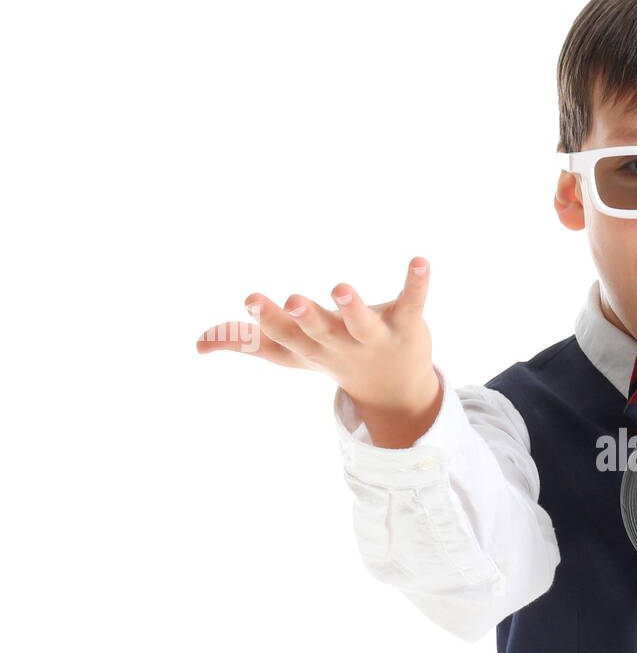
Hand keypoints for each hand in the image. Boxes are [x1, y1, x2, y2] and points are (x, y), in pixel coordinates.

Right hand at [196, 256, 442, 445]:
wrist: (394, 390)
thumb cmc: (332, 358)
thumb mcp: (291, 354)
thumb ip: (247, 342)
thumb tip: (199, 342)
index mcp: (309, 348)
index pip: (284, 336)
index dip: (268, 319)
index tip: (251, 298)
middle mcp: (339, 345)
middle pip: (319, 332)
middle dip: (305, 317)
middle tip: (292, 300)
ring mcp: (374, 337)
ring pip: (361, 323)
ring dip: (352, 307)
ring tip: (341, 288)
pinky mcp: (406, 325)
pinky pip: (412, 303)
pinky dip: (416, 283)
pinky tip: (420, 261)